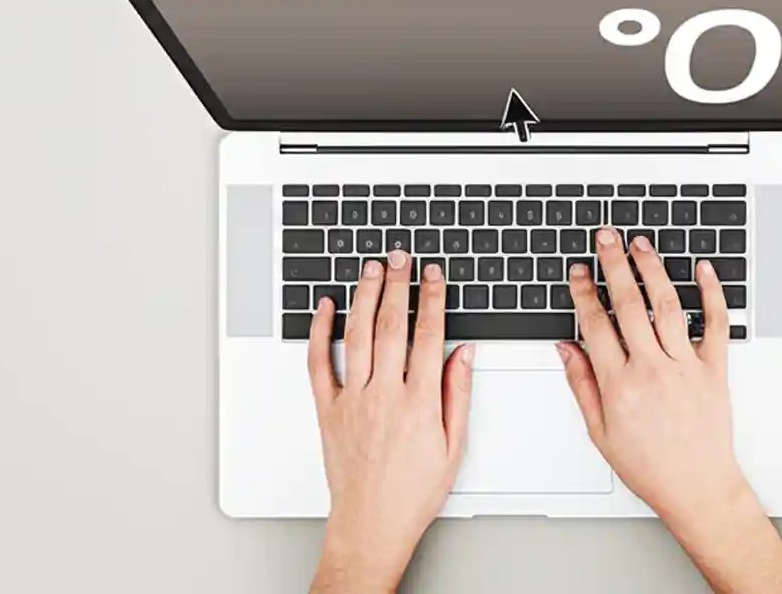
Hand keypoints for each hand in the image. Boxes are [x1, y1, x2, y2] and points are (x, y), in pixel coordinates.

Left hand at [307, 251, 472, 593]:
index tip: (433, 274)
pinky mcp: (327, 410)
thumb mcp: (454, 447)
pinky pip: (319, 363)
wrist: (371, 524)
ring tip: (371, 269)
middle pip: (390, 325)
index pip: (429, 335)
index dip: (432, 298)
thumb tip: (462, 354)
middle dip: (397, 285)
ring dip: (364, 296)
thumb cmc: (413, 493)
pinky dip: (320, 332)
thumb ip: (458, 395)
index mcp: (419, 403)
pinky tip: (325, 308)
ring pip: (356, 335)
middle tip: (400, 257)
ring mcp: (352, 401)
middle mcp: (383, 396)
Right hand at [559, 227, 781, 592]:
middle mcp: (652, 370)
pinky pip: (715, 324)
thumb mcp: (599, 432)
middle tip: (606, 237)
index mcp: (619, 385)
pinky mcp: (714, 370)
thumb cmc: (649, 466)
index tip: (579, 271)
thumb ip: (581, 384)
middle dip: (614, 265)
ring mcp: (685, 367)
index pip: (596, 324)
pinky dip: (712, 293)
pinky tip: (702, 269)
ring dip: (652, 269)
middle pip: (628, 304)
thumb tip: (567, 347)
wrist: (697, 488)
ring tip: (641, 245)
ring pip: (667, 306)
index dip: (584, 292)